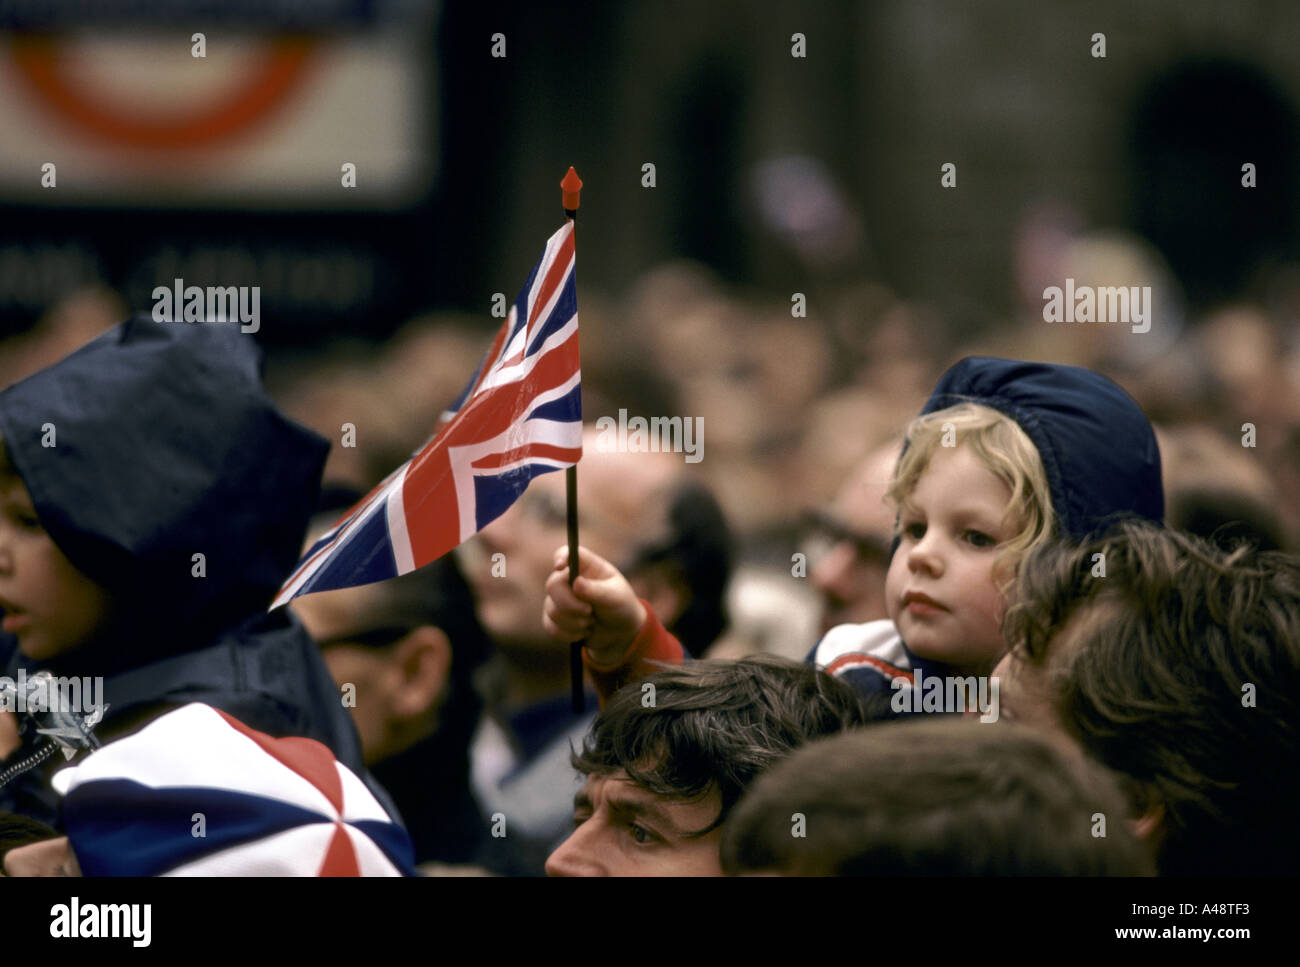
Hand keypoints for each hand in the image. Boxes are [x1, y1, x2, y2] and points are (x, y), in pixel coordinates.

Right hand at [543, 545, 645, 665]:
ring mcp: (560, 599)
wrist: (620, 633)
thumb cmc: (621, 607)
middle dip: (570, 604)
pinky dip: (568, 633)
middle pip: (552, 585)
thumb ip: (597, 590)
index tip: (560, 567)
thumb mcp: (616, 597)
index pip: (566, 553)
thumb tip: (576, 583)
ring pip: (551, 609)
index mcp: (586, 566)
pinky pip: (550, 625)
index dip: (560, 557)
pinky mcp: (555, 618)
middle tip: (589, 612)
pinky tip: (583, 633)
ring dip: (574, 622)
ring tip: (592, 623)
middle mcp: (569, 580)